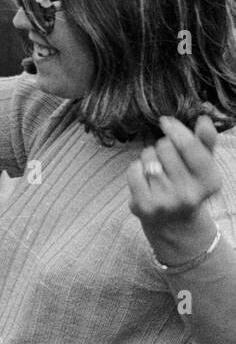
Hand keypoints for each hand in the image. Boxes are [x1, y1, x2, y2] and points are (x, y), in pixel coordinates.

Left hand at [128, 115, 222, 254]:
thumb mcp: (203, 166)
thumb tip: (204, 119)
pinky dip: (136, 168)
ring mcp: (165, 202)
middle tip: (167, 160)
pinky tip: (145, 179)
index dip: (176, 129)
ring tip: (157, 171)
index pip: (190, 146)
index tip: (165, 121)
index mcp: (210, 182)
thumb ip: (205, 143)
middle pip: (165, 147)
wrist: (174, 223)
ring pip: (148, 157)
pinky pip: (133, 169)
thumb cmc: (189, 185)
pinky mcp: (143, 206)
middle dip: (163, 147)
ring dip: (149, 157)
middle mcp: (189, 194)